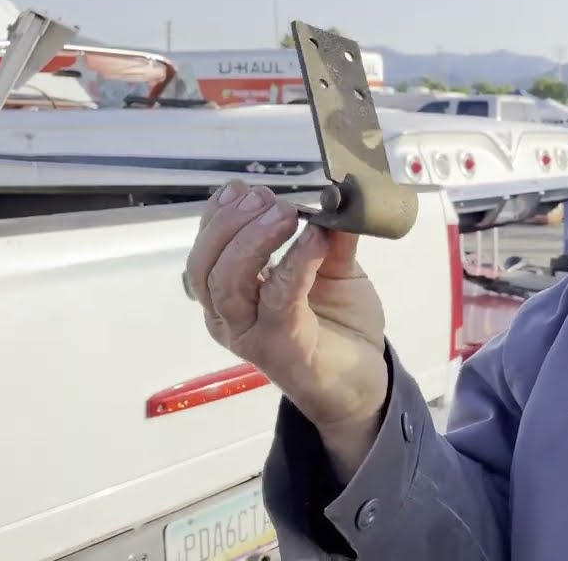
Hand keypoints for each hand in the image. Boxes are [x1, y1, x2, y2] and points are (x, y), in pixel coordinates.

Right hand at [185, 180, 389, 438]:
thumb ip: (331, 234)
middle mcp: (229, 315)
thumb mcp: (335, 268)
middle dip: (230, 224)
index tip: (244, 188)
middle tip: (267, 199)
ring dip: (252, 241)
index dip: (219, 214)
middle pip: (205, 266)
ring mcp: (250, 333)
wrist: (362, 378)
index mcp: (232, 292)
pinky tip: (314, 240)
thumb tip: (337, 196)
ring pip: (226, 285)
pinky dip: (294, 263)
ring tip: (285, 214)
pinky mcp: (280, 345)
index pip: (207, 248)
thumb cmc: (339, 324)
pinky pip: (278, 299)